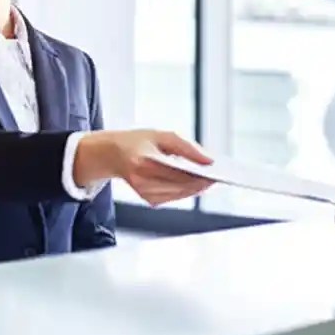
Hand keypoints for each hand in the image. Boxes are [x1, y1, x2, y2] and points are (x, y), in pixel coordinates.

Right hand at [74, 130, 214, 205]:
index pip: (178, 172)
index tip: (217, 170)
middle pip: (181, 186)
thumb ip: (186, 146)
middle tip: (220, 175)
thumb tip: (209, 160)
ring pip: (181, 194)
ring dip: (198, 187)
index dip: (199, 173)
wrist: (113, 154)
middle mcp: (142, 181)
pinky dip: (188, 190)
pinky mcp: (149, 200)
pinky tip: (199, 182)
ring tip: (213, 178)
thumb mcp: (161, 135)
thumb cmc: (139, 141)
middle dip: (202, 181)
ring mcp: (145, 193)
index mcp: (143, 162)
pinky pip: (176, 197)